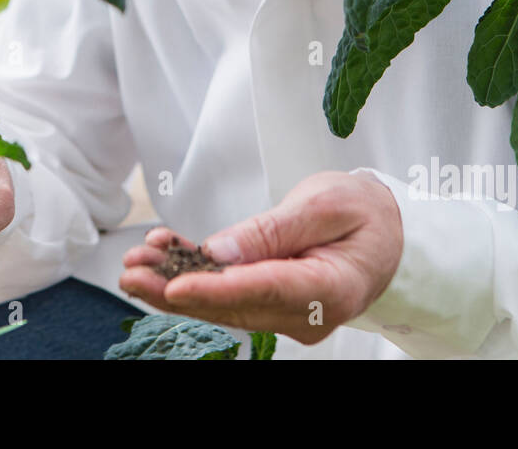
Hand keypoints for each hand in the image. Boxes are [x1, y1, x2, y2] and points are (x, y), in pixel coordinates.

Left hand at [119, 171, 402, 344]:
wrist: (386, 235)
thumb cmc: (365, 214)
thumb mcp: (327, 204)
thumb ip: (275, 229)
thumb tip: (221, 251)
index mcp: (331, 288)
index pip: (266, 290)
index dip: (217, 290)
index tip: (175, 287)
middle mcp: (305, 313)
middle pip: (233, 305)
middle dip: (176, 289)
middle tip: (131, 271)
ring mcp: (286, 314)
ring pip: (222, 304)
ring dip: (173, 284)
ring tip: (133, 265)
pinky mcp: (269, 304)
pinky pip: (226, 294)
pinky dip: (192, 276)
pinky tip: (161, 257)